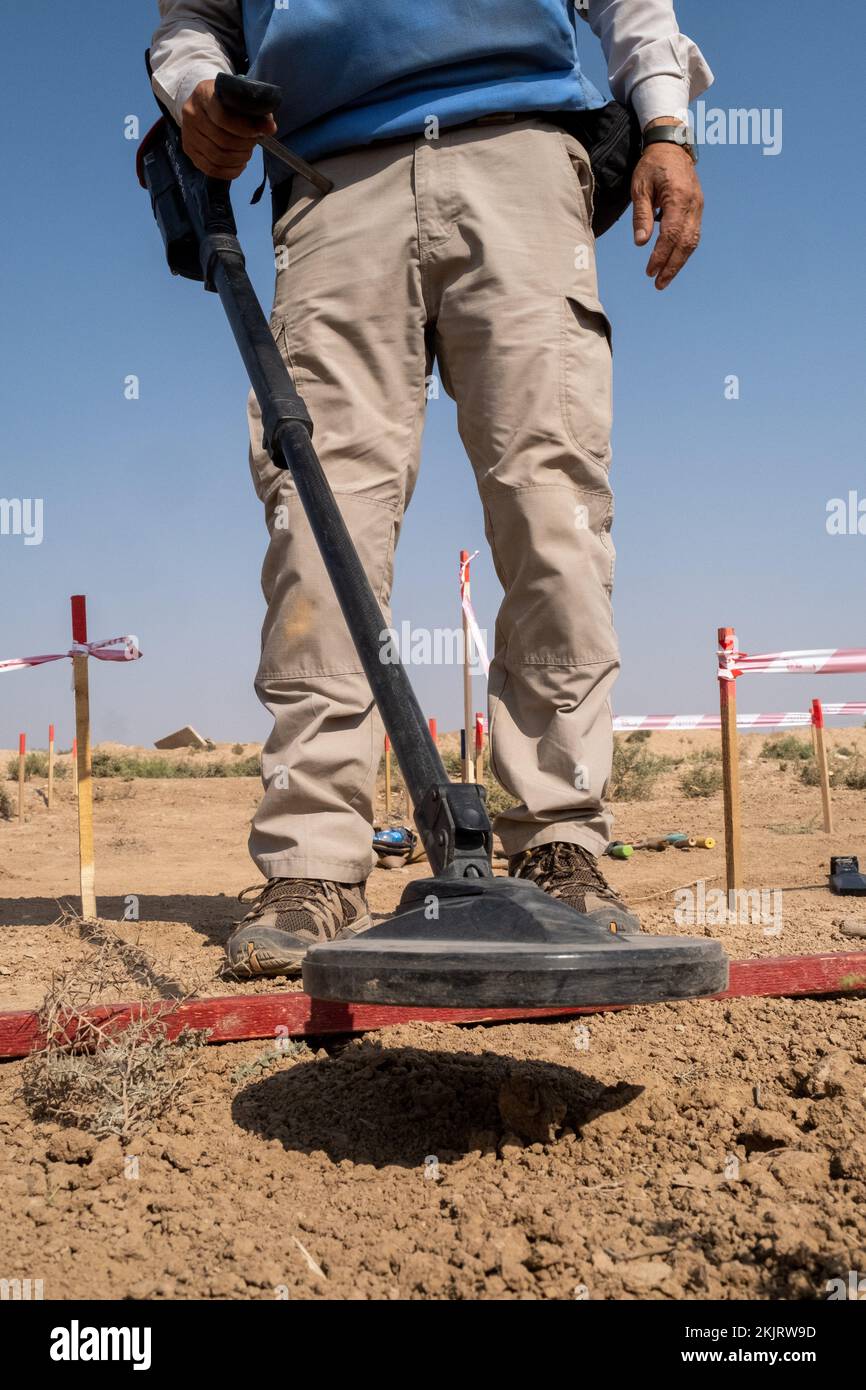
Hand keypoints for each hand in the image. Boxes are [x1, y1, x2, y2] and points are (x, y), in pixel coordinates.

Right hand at [180, 78, 276, 178]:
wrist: (204, 104)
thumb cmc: (226, 102)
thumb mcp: (241, 99)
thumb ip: (257, 113)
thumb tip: (270, 128)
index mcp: (203, 94)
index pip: (223, 117)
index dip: (243, 129)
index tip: (257, 133)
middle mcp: (191, 114)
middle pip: (221, 140)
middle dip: (244, 145)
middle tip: (253, 143)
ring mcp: (187, 134)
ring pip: (217, 157)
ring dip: (238, 159)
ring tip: (247, 153)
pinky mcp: (189, 151)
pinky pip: (211, 169)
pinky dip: (230, 171)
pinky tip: (239, 164)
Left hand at [631, 122, 703, 290]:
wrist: (672, 145)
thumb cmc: (652, 165)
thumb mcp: (640, 187)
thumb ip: (641, 215)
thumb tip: (641, 243)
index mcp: (678, 197)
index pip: (671, 234)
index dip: (661, 255)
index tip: (650, 271)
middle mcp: (693, 204)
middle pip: (686, 243)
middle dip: (672, 266)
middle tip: (658, 284)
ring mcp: (698, 206)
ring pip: (693, 241)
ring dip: (679, 262)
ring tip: (664, 279)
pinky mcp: (698, 208)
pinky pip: (693, 234)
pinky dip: (683, 251)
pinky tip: (672, 261)